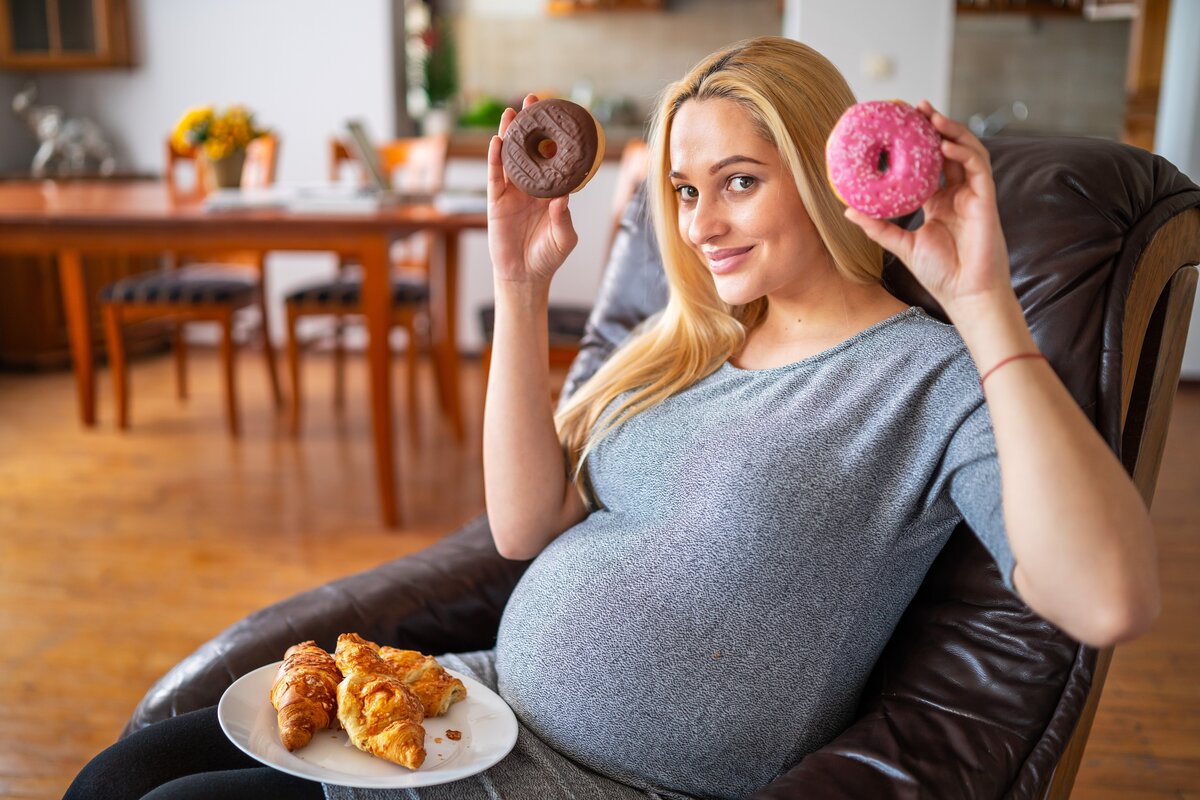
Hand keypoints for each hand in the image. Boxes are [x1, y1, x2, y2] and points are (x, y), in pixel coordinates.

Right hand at [487, 93, 578, 286]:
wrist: (525, 276)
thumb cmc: (548, 256)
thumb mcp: (564, 237)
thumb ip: (563, 217)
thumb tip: (561, 197)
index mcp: (550, 191)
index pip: (553, 159)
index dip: (554, 138)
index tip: (559, 116)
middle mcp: (531, 187)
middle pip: (530, 150)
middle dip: (531, 125)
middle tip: (534, 101)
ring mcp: (512, 192)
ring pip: (510, 157)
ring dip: (510, 134)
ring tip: (512, 113)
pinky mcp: (496, 201)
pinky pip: (494, 176)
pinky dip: (495, 158)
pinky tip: (496, 141)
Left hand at [843, 101, 1013, 315]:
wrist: (965, 294)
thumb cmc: (940, 273)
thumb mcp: (902, 245)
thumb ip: (877, 227)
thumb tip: (847, 210)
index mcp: (939, 201)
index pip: (930, 163)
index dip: (919, 143)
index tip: (901, 124)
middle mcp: (958, 193)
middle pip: (950, 150)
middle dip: (936, 126)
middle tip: (917, 108)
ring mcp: (973, 195)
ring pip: (968, 152)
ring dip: (952, 132)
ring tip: (932, 118)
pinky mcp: (986, 200)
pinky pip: (979, 168)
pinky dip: (964, 153)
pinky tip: (946, 145)